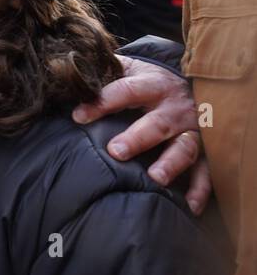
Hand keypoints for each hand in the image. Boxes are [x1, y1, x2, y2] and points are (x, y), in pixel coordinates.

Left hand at [72, 55, 209, 214]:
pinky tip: (189, 206)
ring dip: (171, 163)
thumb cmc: (149, 81)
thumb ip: (104, 72)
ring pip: (185, 147)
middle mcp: (175, 108)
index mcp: (152, 85)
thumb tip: (67, 76)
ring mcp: (193, 130)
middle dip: (138, 138)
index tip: (78, 117)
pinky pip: (207, 172)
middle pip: (158, 123)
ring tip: (155, 178)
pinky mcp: (206, 150)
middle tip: (116, 151)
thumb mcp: (131, 68)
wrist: (193, 83)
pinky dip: (200, 190)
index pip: (125, 91)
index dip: (103, 102)